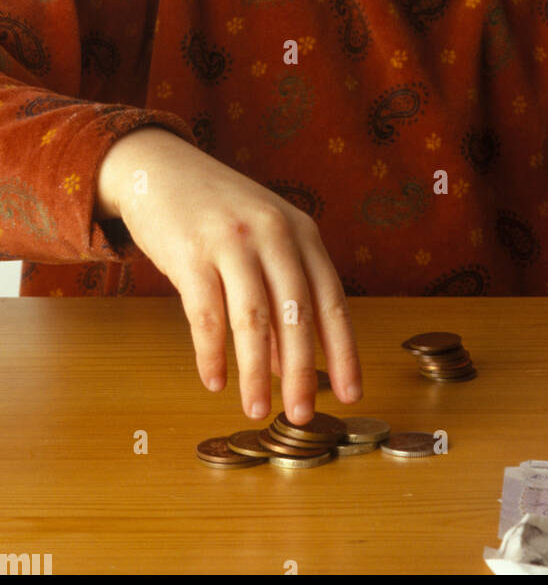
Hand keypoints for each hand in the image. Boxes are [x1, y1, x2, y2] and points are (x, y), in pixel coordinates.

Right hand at [102, 127, 361, 422]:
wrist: (162, 169)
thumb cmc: (220, 215)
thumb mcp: (264, 243)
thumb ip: (281, 296)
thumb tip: (286, 366)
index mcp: (302, 232)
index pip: (332, 300)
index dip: (343, 350)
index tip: (350, 393)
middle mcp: (273, 233)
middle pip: (297, 313)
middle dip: (302, 371)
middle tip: (302, 415)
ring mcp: (232, 240)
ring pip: (254, 318)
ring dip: (255, 372)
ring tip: (257, 410)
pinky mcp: (190, 251)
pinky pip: (205, 313)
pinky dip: (211, 353)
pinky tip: (214, 382)